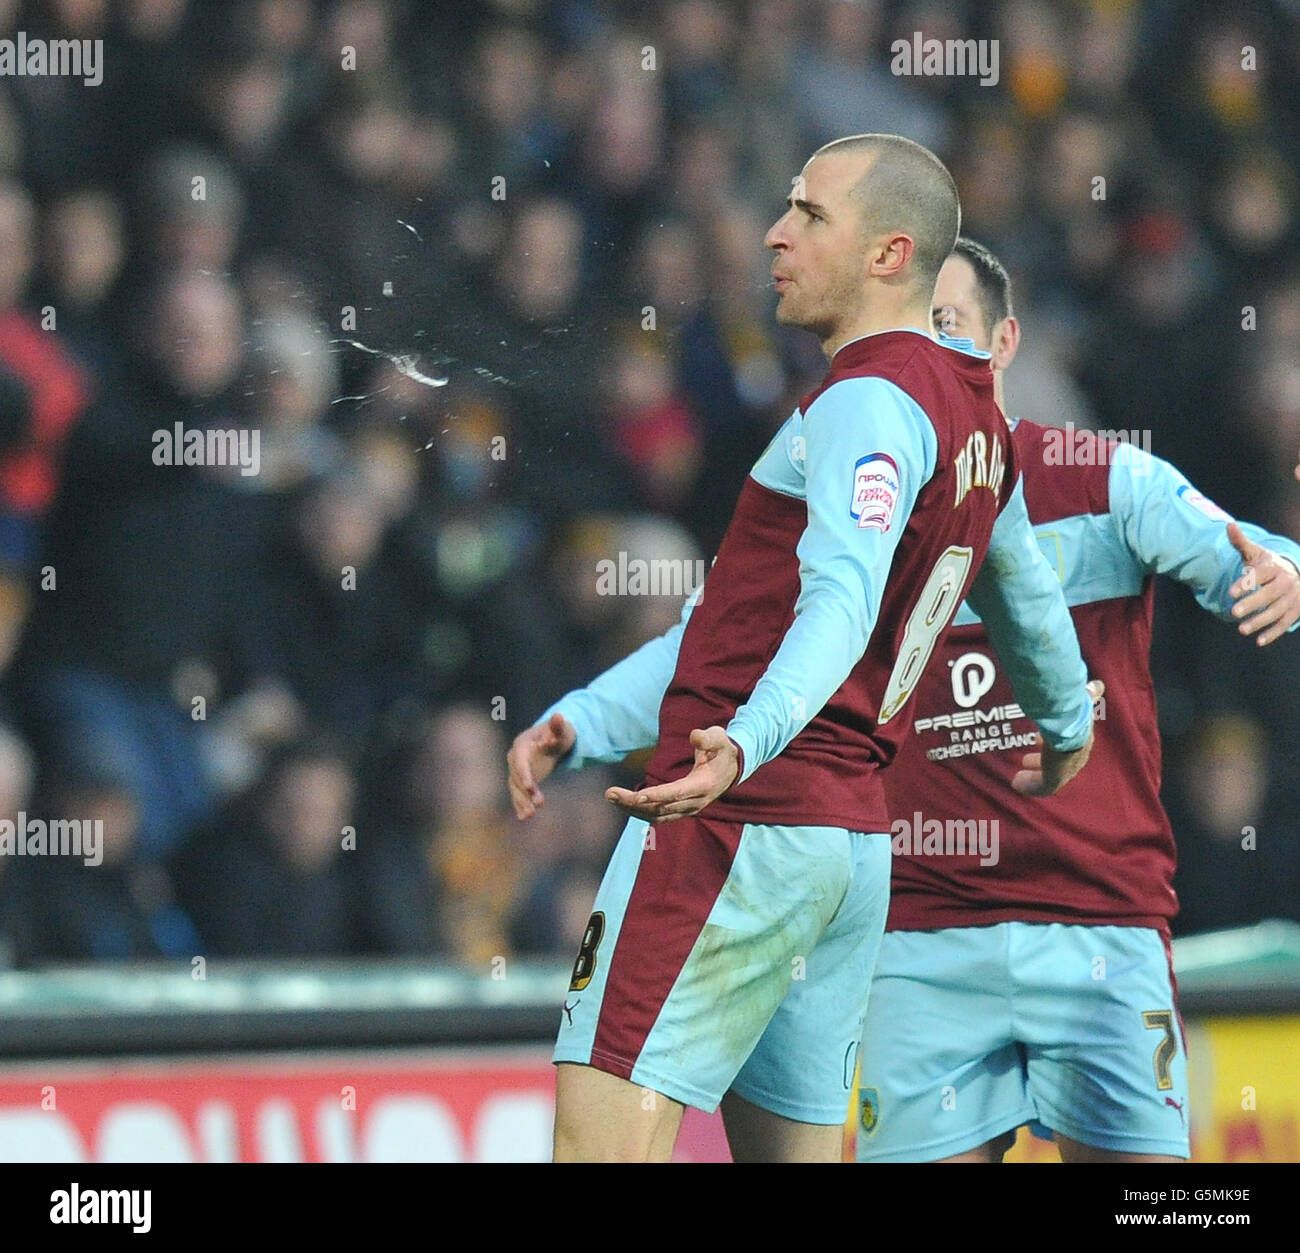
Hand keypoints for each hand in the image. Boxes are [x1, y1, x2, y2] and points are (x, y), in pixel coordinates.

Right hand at [507, 712, 575, 818]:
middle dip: (525, 791)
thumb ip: (558, 725)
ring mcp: (516, 770)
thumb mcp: (562, 730)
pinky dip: (520, 806)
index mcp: (522, 744)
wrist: (554, 740)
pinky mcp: (521, 781)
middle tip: (538, 804)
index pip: (520, 759)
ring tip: (530, 816)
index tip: (529, 786)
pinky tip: (523, 818)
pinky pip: (518, 794)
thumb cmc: (559, 733)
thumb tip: (559, 716)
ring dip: (521, 802)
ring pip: (515, 788)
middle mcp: (515, 757)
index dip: (523, 773)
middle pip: (516, 776)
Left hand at [605, 726, 739, 821]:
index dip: (656, 795)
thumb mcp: (719, 737)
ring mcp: (688, 809)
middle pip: (661, 807)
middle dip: (633, 802)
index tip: (636, 796)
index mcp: (703, 785)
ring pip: (657, 815)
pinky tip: (624, 804)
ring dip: (632, 809)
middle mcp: (695, 802)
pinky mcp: (682, 810)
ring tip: (611, 797)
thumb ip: (708, 738)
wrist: (733, 768)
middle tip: (610, 793)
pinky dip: (640, 812)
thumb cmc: (722, 749)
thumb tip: (694, 736)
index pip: (676, 793)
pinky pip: (659, 816)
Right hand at [1011, 679, 1103, 795]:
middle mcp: (1075, 758)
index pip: (1069, 748)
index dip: (1052, 745)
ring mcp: (1065, 771)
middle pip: (1059, 765)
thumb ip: (1087, 695)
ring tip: (1020, 774)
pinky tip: (1017, 783)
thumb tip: (1099, 685)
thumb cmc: (1072, 714)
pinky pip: (1041, 787)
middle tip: (1027, 760)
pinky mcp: (1054, 780)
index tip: (1037, 740)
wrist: (1068, 729)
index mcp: (1081, 742)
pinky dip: (1029, 786)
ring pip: (1049, 777)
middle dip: (1042, 763)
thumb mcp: (1080, 702)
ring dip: (1035, 776)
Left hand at [1227, 522, 1299, 646]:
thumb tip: (1228, 525)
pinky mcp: (1295, 611)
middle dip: (1253, 603)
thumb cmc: (1266, 565)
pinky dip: (1274, 633)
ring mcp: (1293, 597)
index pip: (1261, 574)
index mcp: (1275, 566)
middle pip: (1271, 594)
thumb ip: (1241, 543)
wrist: (1293, 573)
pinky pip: (1286, 623)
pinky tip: (1259, 641)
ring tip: (1241, 629)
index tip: (1231, 592)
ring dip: (1261, 621)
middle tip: (1233, 612)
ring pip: (1278, 610)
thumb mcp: (1255, 553)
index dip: (1247, 582)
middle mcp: (1287, 581)